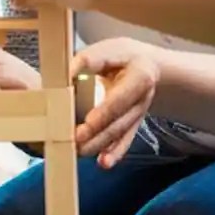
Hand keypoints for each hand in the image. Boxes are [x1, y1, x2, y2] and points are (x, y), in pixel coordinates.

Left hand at [70, 38, 161, 168]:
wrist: (147, 66)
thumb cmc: (122, 57)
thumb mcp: (110, 50)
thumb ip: (89, 60)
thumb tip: (66, 72)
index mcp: (140, 78)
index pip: (120, 98)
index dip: (104, 112)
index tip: (87, 121)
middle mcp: (142, 101)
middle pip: (119, 121)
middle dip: (97, 133)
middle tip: (75, 139)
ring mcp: (138, 116)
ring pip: (119, 134)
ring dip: (99, 145)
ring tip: (79, 152)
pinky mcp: (132, 126)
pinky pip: (124, 142)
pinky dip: (114, 154)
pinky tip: (104, 164)